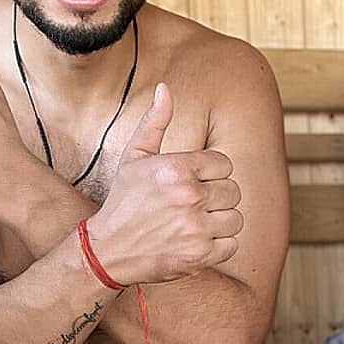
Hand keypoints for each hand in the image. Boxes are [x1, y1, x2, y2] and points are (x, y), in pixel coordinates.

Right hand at [87, 83, 243, 284]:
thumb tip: (164, 88)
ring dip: (220, 221)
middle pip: (233, 191)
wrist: (108, 250)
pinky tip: (197, 240)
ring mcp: (195, 228)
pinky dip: (219, 245)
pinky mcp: (200, 255)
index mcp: (176, 169)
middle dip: (216, 197)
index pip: (224, 164)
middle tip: (192, 204)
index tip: (193, 182)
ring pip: (236, 218)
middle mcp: (188, 196)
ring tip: (195, 222)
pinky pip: (232, 244)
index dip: (211, 174)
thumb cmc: (124, 200)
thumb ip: (155, 122)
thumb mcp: (135, 157)